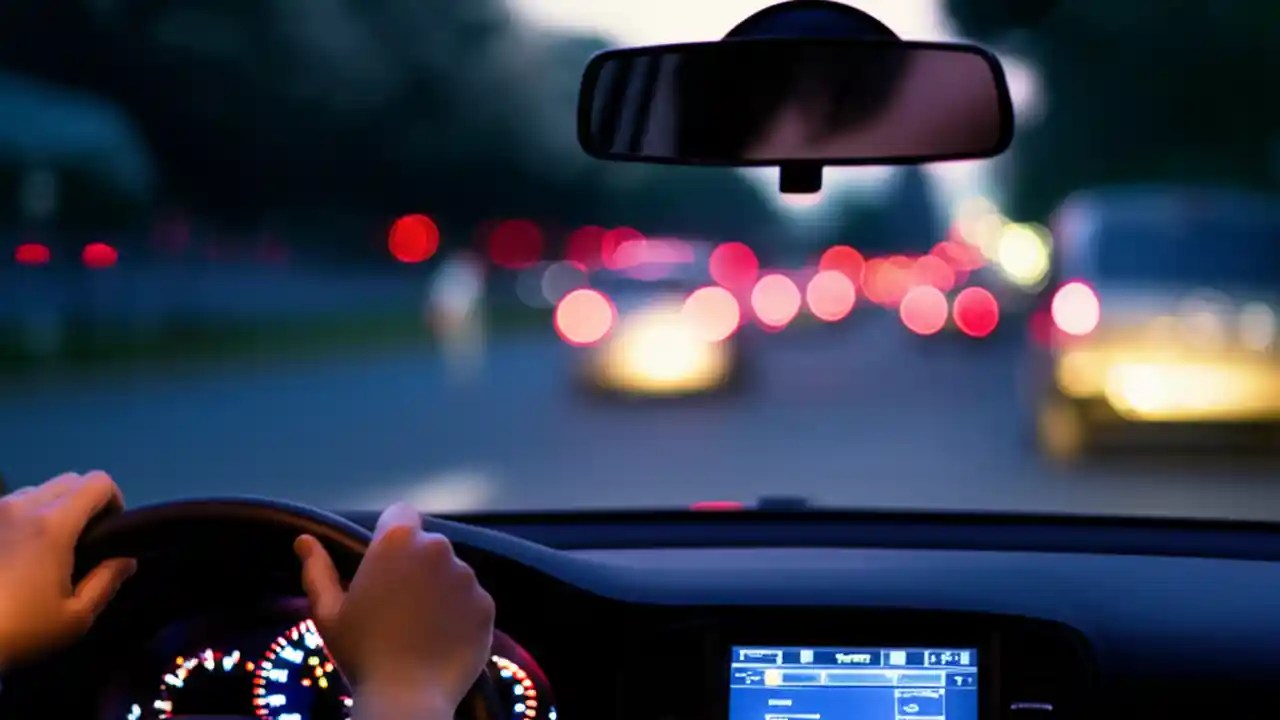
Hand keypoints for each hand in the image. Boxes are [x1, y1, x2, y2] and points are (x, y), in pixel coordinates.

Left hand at [0, 471, 135, 668]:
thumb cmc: (19, 630)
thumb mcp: (75, 617)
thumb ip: (107, 581)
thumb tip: (125, 559)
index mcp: (53, 524)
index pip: (98, 483)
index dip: (115, 501)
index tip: (111, 533)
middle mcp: (21, 507)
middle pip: (69, 480)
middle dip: (85, 503)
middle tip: (82, 543)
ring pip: (36, 491)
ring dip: (52, 509)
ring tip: (44, 550)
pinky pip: (9, 508)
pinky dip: (23, 521)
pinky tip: (14, 557)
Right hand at [295, 503, 494, 719]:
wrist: (406, 698)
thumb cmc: (361, 652)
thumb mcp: (328, 613)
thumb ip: (317, 570)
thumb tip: (304, 540)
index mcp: (397, 541)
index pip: (401, 513)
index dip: (392, 534)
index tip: (384, 564)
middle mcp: (437, 548)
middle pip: (428, 545)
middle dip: (416, 566)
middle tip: (398, 605)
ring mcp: (467, 576)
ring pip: (452, 573)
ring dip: (440, 590)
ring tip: (420, 627)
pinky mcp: (487, 604)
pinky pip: (472, 601)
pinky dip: (460, 614)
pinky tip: (442, 639)